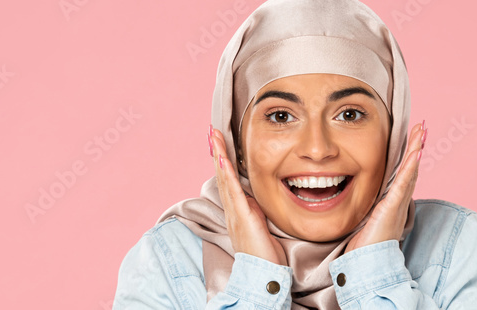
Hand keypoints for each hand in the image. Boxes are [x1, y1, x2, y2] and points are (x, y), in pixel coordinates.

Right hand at [209, 125, 287, 265]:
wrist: (262, 272)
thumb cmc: (264, 252)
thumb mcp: (261, 224)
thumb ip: (257, 211)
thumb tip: (256, 200)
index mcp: (239, 209)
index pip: (229, 179)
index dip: (224, 160)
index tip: (220, 143)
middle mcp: (233, 208)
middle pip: (223, 174)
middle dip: (217, 152)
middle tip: (212, 132)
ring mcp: (235, 211)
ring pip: (225, 178)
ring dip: (219, 155)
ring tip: (214, 136)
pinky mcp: (242, 215)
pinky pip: (233, 190)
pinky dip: (227, 173)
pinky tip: (223, 158)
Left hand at [345, 121, 426, 252]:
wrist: (369, 265)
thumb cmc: (364, 247)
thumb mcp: (365, 221)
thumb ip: (367, 209)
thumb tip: (359, 201)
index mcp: (391, 203)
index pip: (402, 175)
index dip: (408, 157)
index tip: (413, 140)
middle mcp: (398, 202)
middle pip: (410, 169)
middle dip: (416, 147)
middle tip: (422, 128)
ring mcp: (397, 204)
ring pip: (410, 172)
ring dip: (416, 151)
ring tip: (422, 132)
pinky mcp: (392, 208)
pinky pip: (403, 184)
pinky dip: (410, 168)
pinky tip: (415, 154)